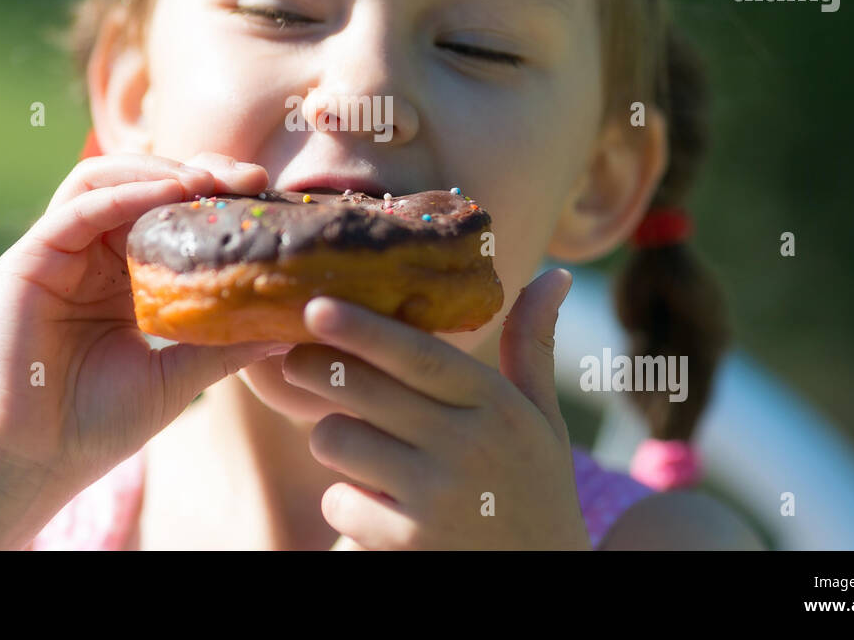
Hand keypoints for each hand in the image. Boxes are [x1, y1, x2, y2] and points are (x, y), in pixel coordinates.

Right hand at [0, 151, 289, 498]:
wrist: (31, 464)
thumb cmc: (96, 427)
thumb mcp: (178, 377)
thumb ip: (227, 346)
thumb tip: (293, 329)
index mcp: (119, 277)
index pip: (166, 213)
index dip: (213, 197)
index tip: (264, 196)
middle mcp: (87, 257)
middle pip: (139, 184)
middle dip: (197, 172)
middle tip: (249, 177)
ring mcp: (55, 254)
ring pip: (104, 179)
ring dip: (160, 170)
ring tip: (209, 180)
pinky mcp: (28, 260)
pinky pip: (78, 208)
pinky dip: (127, 192)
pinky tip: (170, 192)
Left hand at [283, 269, 590, 549]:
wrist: (545, 581)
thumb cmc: (535, 487)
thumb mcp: (542, 419)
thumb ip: (532, 346)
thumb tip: (556, 273)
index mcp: (495, 403)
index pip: (418, 355)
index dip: (362, 328)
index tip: (315, 306)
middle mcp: (466, 445)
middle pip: (360, 389)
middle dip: (313, 367)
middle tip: (297, 361)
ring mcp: (435, 498)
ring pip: (336, 440)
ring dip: (333, 439)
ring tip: (359, 446)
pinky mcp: (409, 544)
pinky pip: (339, 500)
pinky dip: (347, 501)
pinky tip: (377, 506)